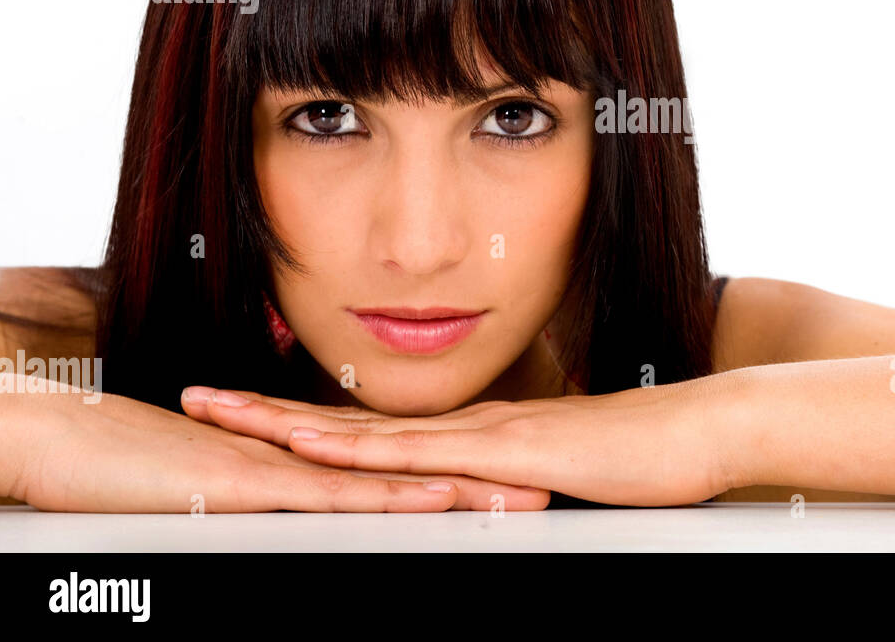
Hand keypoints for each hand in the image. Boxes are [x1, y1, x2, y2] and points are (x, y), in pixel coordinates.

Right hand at [5, 379, 548, 511]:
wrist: (62, 435)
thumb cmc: (130, 465)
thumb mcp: (221, 484)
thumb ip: (272, 487)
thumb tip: (307, 495)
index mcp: (304, 462)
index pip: (390, 467)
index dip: (452, 473)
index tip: (509, 483)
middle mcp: (307, 460)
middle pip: (406, 469)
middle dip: (478, 482)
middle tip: (546, 491)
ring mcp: (284, 469)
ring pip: (388, 479)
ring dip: (456, 489)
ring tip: (520, 501)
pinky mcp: (252, 486)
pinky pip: (330, 492)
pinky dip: (383, 493)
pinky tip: (429, 497)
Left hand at [182, 370, 754, 506]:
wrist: (697, 432)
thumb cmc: (641, 456)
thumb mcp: (561, 473)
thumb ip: (514, 481)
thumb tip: (485, 497)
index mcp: (472, 432)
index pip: (371, 428)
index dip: (304, 419)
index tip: (245, 412)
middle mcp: (464, 425)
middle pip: (348, 421)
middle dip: (266, 412)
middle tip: (197, 398)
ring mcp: (482, 435)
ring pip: (367, 432)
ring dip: (291, 425)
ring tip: (225, 416)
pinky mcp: (506, 454)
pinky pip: (420, 456)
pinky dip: (360, 453)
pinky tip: (315, 447)